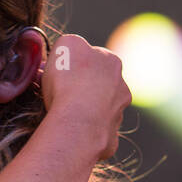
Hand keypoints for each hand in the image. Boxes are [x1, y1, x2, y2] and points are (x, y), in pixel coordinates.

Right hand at [35, 33, 132, 161]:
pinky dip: (85, 133)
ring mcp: (118, 115)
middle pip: (99, 85)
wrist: (77, 121)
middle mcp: (121, 87)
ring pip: (99, 110)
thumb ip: (71, 43)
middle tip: (60, 95)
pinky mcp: (111, 138)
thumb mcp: (65, 44)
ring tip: (64, 115)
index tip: (60, 74)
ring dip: (85, 111)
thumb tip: (70, 51)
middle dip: (83, 89)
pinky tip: (70, 131)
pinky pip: (96, 133)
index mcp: (112, 62)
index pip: (92, 59)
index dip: (74, 65)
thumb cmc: (69, 80)